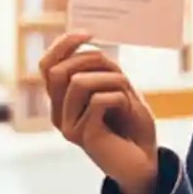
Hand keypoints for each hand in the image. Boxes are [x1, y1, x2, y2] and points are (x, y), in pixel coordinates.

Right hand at [40, 31, 158, 193]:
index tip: (89, 33)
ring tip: (127, 93)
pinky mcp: (84, 137)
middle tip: (118, 70)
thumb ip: (99, 68)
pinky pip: (98, 101)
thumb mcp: (116, 86)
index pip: (46, 65)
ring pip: (80, 82)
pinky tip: (127, 108)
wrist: (145, 160)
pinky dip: (119, 97)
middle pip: (59, 71)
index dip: (63, 44)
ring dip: (112, 79)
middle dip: (92, 60)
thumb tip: (88, 42)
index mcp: (62, 100)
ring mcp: (69, 126)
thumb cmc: (132, 123)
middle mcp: (59, 113)